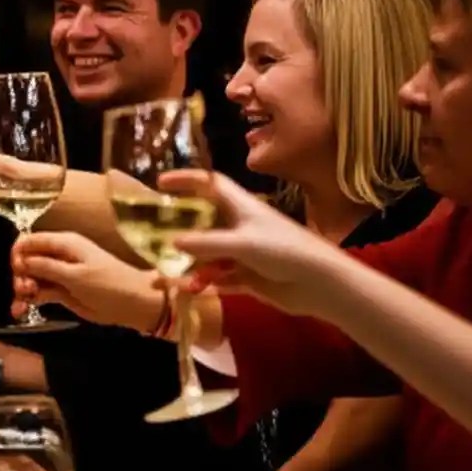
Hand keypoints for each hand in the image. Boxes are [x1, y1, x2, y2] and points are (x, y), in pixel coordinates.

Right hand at [11, 232, 161, 331]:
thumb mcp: (75, 275)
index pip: (29, 241)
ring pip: (31, 278)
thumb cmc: (107, 284)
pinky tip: (20, 311)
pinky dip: (29, 300)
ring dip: (22, 290)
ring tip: (20, 307)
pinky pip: (39, 292)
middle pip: (27, 260)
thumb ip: (46, 267)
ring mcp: (59, 274)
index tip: (18, 271)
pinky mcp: (62, 291)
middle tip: (24, 291)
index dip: (18, 254)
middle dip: (20, 275)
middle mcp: (58, 256)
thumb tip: (21, 260)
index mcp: (63, 244)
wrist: (133, 304)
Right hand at [162, 170, 354, 313]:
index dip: (186, 180)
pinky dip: (202, 283)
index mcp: (241, 207)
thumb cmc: (285, 250)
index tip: (160, 182)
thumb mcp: (242, 242)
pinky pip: (216, 277)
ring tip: (165, 276)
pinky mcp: (246, 276)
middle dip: (178, 229)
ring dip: (188, 264)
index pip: (210, 184)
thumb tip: (171, 241)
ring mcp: (242, 252)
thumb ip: (206, 243)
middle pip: (202, 222)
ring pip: (206, 254)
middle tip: (151, 236)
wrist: (320, 284)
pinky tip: (187, 290)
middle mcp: (239, 226)